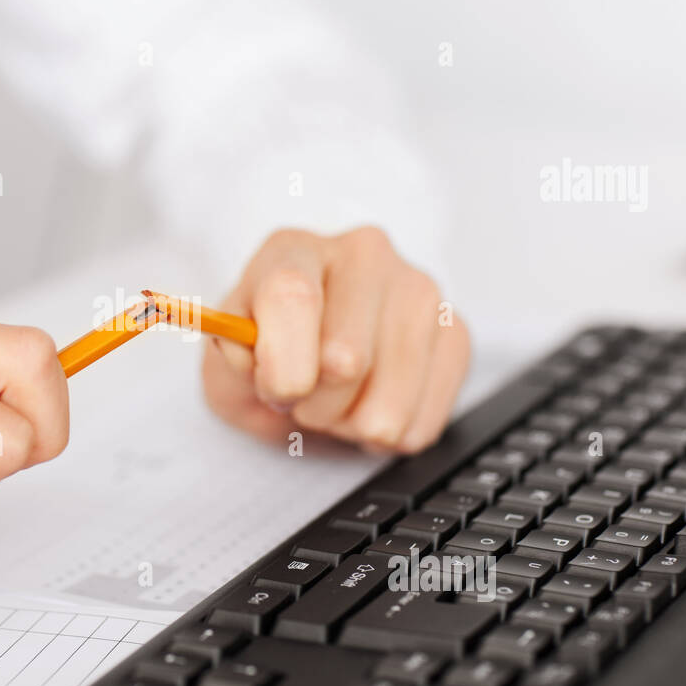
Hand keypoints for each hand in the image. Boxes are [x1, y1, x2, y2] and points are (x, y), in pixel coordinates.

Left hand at [203, 227, 469, 452]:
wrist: (309, 352)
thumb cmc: (267, 350)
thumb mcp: (229, 352)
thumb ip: (233, 352)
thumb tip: (253, 357)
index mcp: (295, 250)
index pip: (292, 296)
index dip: (281, 364)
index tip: (276, 392)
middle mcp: (364, 256)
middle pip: (345, 360)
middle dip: (314, 405)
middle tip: (302, 398)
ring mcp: (420, 292)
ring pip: (388, 406)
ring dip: (352, 425)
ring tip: (338, 402)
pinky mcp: (456, 334)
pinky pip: (422, 423)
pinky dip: (389, 435)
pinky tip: (373, 404)